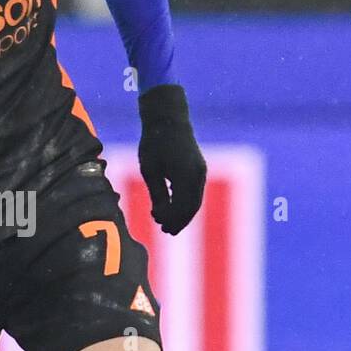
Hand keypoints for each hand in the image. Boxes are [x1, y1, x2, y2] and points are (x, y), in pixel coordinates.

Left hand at [138, 84, 206, 234]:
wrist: (169, 119)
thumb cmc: (154, 143)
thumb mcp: (150, 170)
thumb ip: (157, 193)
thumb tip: (161, 214)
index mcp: (184, 174)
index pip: (181, 205)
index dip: (170, 218)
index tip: (156, 221)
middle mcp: (197, 174)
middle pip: (191, 207)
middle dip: (179, 220)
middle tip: (165, 230)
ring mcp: (201, 172)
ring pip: (196, 201)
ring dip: (183, 214)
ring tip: (169, 224)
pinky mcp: (200, 169)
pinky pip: (196, 192)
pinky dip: (186, 203)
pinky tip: (174, 208)